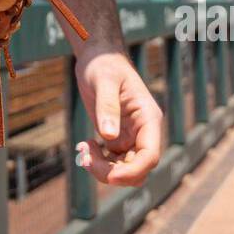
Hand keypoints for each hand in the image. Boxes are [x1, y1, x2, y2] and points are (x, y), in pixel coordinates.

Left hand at [74, 46, 162, 185]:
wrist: (98, 58)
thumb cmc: (104, 64)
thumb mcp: (104, 81)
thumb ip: (108, 106)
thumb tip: (109, 136)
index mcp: (148, 118)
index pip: (150, 156)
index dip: (133, 171)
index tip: (111, 176)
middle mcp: (143, 132)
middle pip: (137, 169)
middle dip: (112, 172)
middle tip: (86, 157)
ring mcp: (131, 137)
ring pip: (124, 170)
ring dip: (103, 169)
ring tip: (83, 150)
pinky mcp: (117, 139)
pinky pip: (113, 162)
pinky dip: (98, 162)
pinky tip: (85, 145)